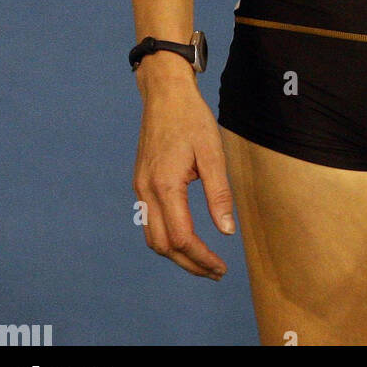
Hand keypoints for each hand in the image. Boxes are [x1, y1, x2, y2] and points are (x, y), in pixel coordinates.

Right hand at [132, 64, 235, 277]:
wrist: (165, 94)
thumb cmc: (191, 119)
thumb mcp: (213, 152)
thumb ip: (219, 193)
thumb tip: (226, 231)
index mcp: (165, 186)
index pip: (181, 238)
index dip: (201, 258)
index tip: (221, 268)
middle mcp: (146, 192)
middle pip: (163, 246)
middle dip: (189, 264)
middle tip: (215, 272)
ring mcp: (140, 188)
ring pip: (153, 237)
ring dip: (176, 254)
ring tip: (203, 261)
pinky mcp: (141, 182)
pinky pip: (150, 222)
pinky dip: (167, 238)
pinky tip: (186, 237)